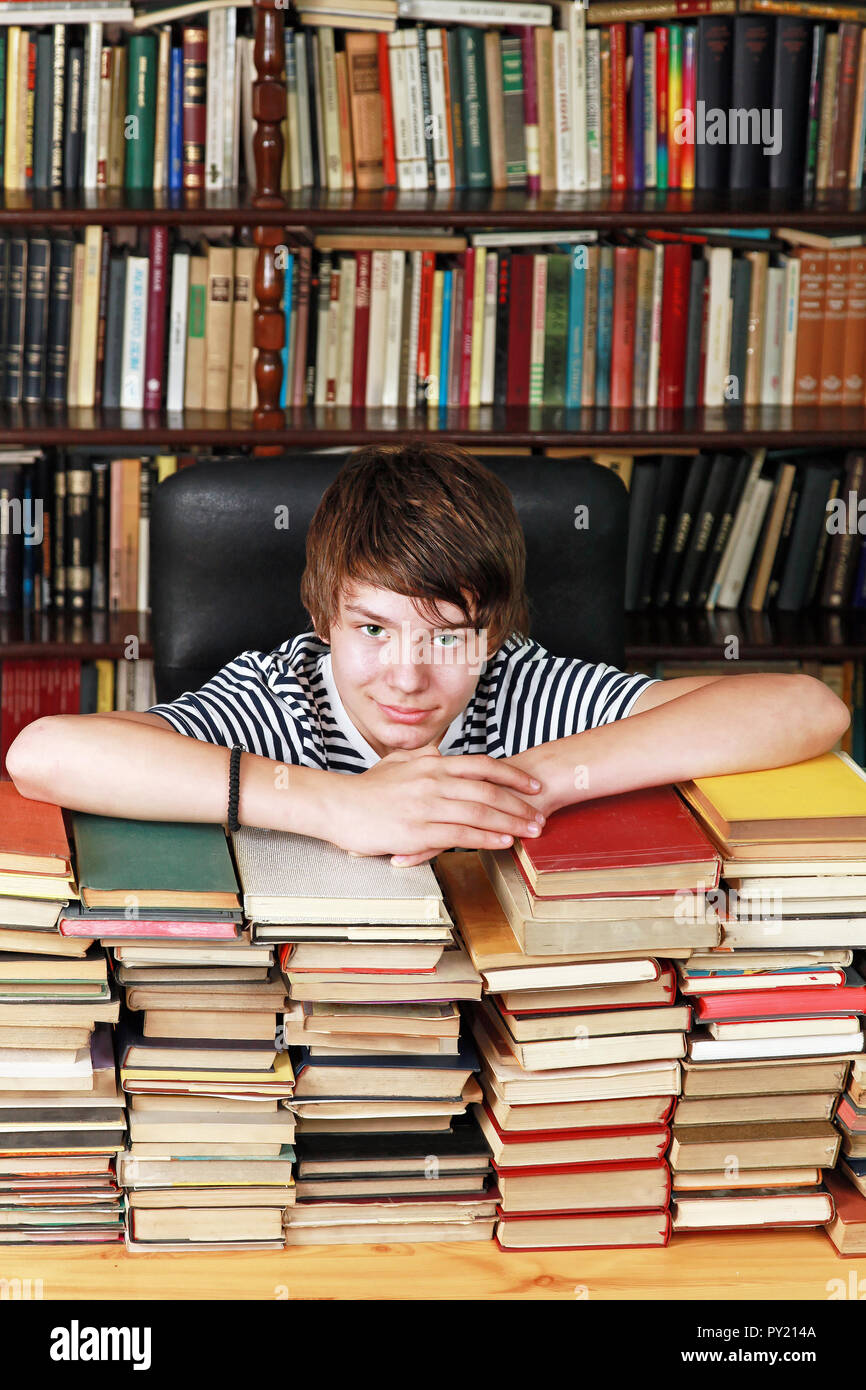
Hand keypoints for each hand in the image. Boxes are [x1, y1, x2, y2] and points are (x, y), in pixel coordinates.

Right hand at [327, 743, 545, 864]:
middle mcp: (434, 780)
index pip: (482, 766)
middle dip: (520, 804)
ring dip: (511, 822)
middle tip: (540, 815)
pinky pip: (461, 832)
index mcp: (432, 763)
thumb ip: (420, 756)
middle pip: (488, 790)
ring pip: (479, 811)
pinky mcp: (418, 829)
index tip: (533, 786)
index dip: (512, 776)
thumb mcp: (396, 762)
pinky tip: (504, 841)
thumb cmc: (366, 788)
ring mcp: (427, 805)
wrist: (337, 805)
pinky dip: (487, 836)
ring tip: (532, 830)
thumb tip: (437, 750)